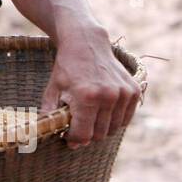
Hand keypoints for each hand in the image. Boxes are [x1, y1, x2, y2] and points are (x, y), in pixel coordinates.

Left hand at [39, 25, 141, 148]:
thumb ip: (50, 114)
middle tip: (78, 124)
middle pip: (100, 134)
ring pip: (114, 129)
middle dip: (87, 134)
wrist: (86, 42)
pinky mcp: (134, 90)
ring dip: (101, 128)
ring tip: (89, 115)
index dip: (74, 139)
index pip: (84, 135)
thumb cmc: (67, 67)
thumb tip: (47, 135)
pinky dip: (115, 120)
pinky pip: (125, 119)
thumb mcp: (52, 90)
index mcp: (87, 96)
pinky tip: (103, 110)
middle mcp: (108, 96)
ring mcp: (123, 93)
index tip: (68, 137)